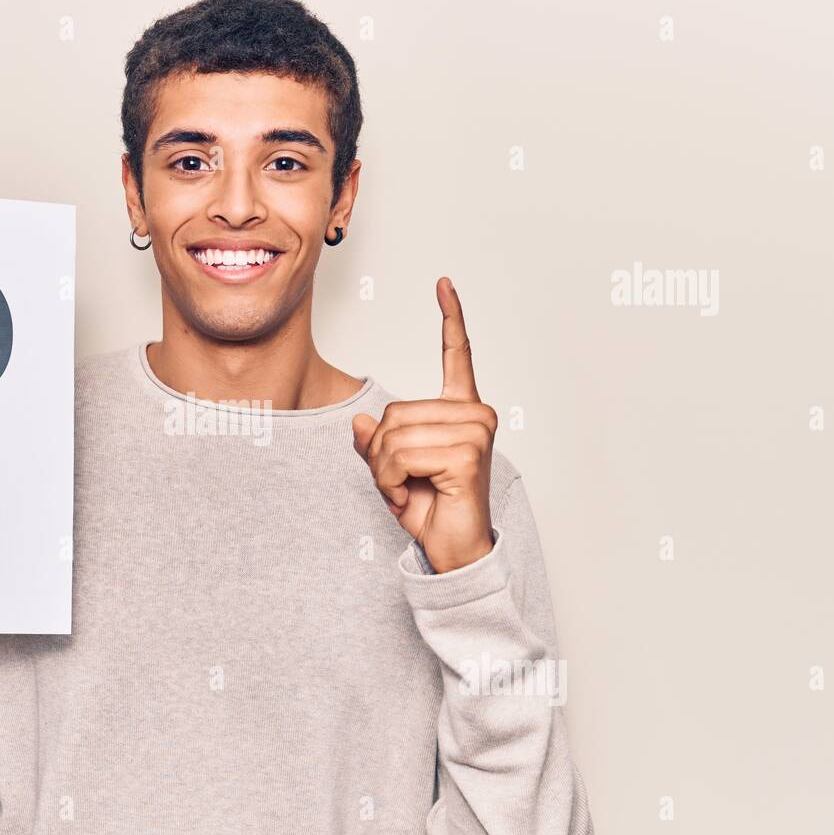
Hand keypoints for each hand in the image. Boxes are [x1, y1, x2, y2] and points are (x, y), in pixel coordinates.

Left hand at [352, 278, 496, 571]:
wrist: (453, 549)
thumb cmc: (430, 508)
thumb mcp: (390, 471)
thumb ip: (374, 443)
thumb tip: (358, 423)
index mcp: (460, 410)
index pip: (457, 356)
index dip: (450, 319)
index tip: (444, 285)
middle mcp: (474, 414)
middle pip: (393, 413)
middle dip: (381, 454)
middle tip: (401, 483)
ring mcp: (475, 431)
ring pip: (393, 435)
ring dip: (385, 472)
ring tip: (408, 490)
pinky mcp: (467, 453)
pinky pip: (400, 455)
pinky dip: (391, 482)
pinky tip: (413, 496)